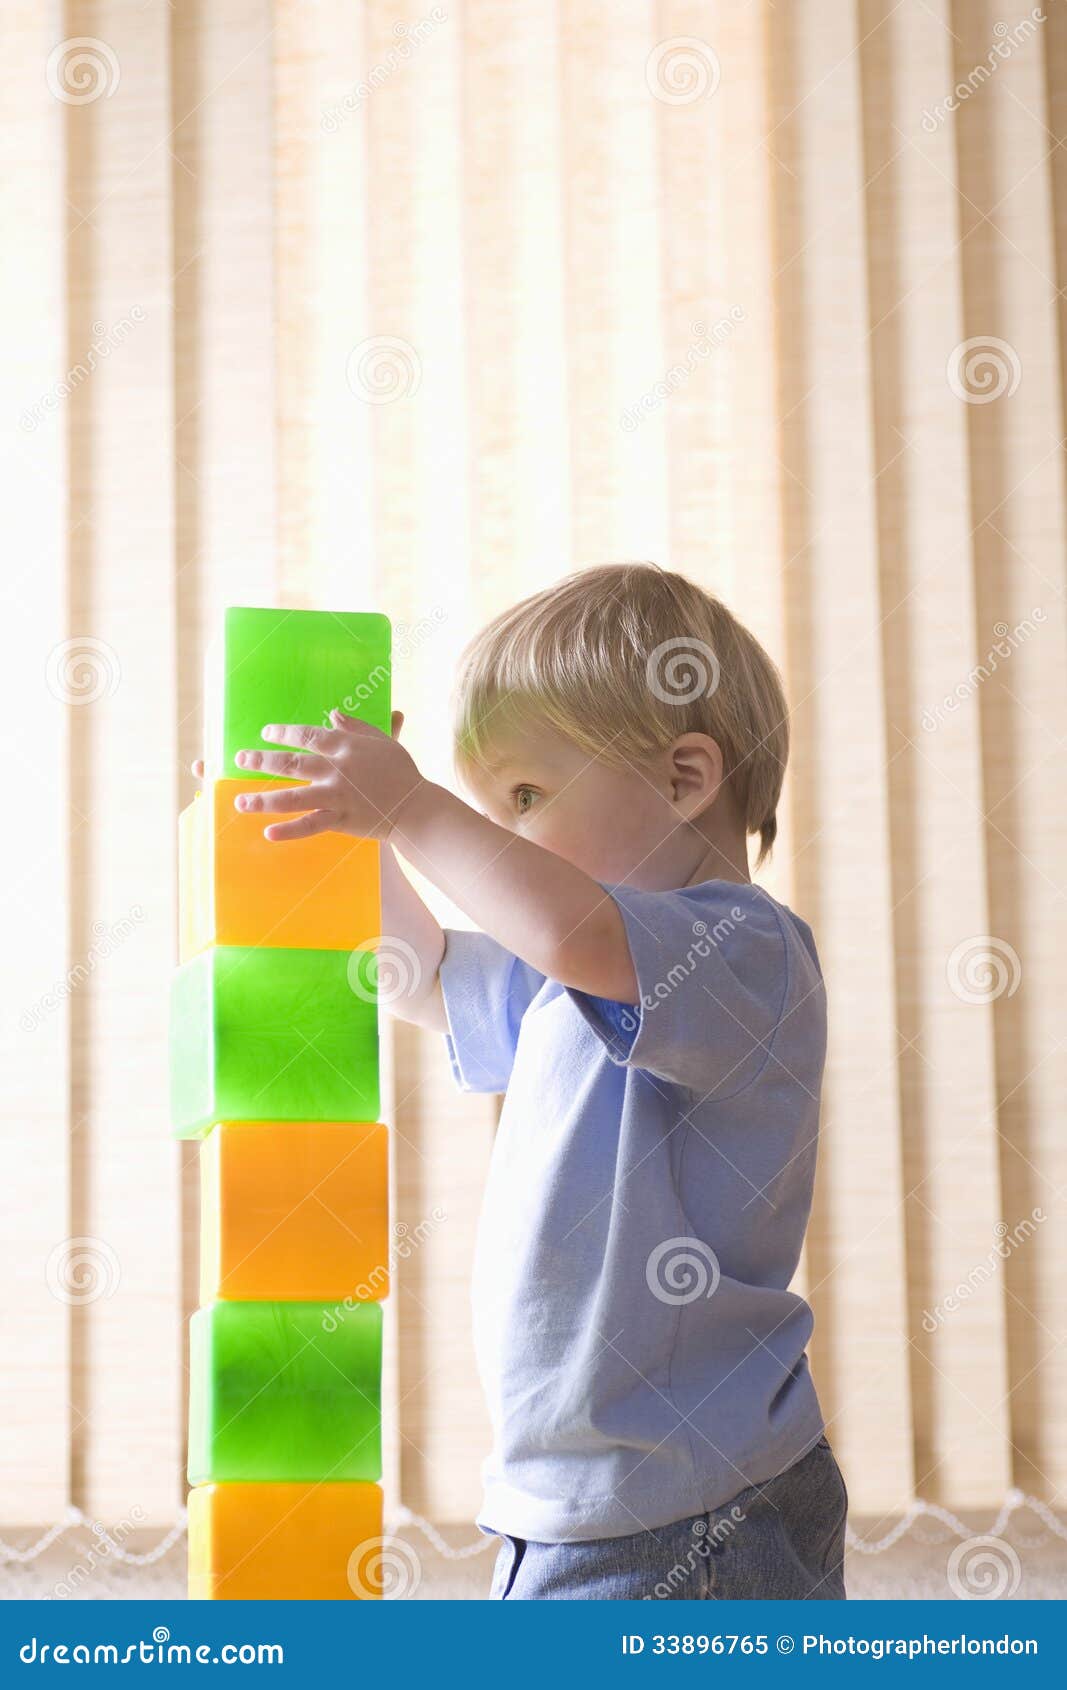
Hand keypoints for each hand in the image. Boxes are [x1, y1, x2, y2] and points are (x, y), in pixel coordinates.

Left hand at [228, 709, 421, 841]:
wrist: (416, 807)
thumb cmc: (401, 772)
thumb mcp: (382, 740)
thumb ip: (356, 726)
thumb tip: (333, 713)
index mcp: (346, 746)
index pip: (307, 735)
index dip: (283, 733)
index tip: (265, 733)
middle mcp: (337, 769)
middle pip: (291, 764)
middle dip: (262, 761)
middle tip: (240, 759)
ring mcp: (337, 796)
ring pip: (293, 798)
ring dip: (264, 800)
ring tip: (240, 801)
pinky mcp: (341, 820)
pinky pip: (310, 825)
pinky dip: (289, 831)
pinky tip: (267, 833)